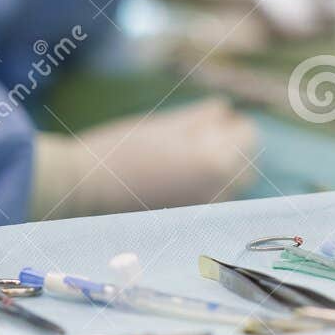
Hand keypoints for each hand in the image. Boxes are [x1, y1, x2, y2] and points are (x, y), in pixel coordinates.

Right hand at [30, 98, 257, 219]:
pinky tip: (173, 183)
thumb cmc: (121, 150)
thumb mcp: (166, 124)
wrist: (85, 191)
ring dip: (218, 170)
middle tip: (194, 141)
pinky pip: (213, 202)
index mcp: (217, 161)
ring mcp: (206, 212)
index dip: (230, 126)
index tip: (208, 124)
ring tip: (181, 162)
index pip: (250, 136)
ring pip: (232, 184)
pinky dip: (203, 190)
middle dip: (229, 149)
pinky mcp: (190, 225)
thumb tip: (226, 110)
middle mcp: (220, 192)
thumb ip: (203, 118)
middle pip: (246, 163)